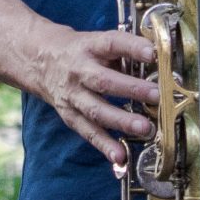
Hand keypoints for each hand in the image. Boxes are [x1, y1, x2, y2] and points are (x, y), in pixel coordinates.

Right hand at [21, 25, 158, 166]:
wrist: (40, 61)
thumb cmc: (82, 51)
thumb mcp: (98, 42)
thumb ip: (124, 53)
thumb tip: (159, 64)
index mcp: (89, 46)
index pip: (111, 43)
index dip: (132, 47)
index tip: (152, 53)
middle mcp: (79, 71)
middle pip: (103, 81)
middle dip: (131, 89)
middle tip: (156, 96)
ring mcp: (72, 95)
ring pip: (96, 110)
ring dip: (122, 121)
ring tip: (146, 128)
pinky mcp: (69, 115)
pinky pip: (88, 132)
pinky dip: (104, 145)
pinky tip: (120, 156)